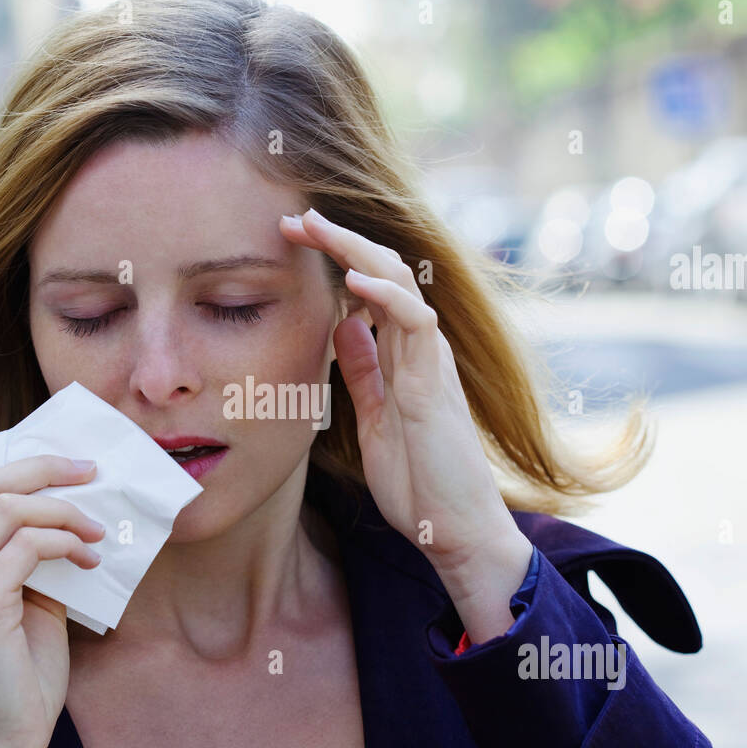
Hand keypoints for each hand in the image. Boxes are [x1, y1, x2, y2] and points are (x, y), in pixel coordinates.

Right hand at [0, 454, 105, 747]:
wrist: (3, 740)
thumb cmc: (18, 676)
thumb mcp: (27, 601)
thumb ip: (33, 558)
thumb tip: (74, 514)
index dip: (29, 468)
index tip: (75, 468)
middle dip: (47, 469)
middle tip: (93, 473)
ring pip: (12, 508)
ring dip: (66, 513)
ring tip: (97, 535)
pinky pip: (30, 545)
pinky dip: (67, 543)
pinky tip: (89, 560)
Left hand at [280, 208, 532, 639]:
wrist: (452, 529)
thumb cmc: (419, 480)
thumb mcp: (375, 417)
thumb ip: (364, 371)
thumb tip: (344, 327)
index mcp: (404, 355)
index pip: (372, 288)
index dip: (337, 258)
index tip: (294, 238)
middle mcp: (420, 349)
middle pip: (384, 272)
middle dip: (339, 241)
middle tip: (294, 218)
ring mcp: (429, 362)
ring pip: (400, 284)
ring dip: (356, 252)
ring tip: (316, 227)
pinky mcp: (433, 384)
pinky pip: (415, 324)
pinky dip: (387, 296)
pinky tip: (356, 280)